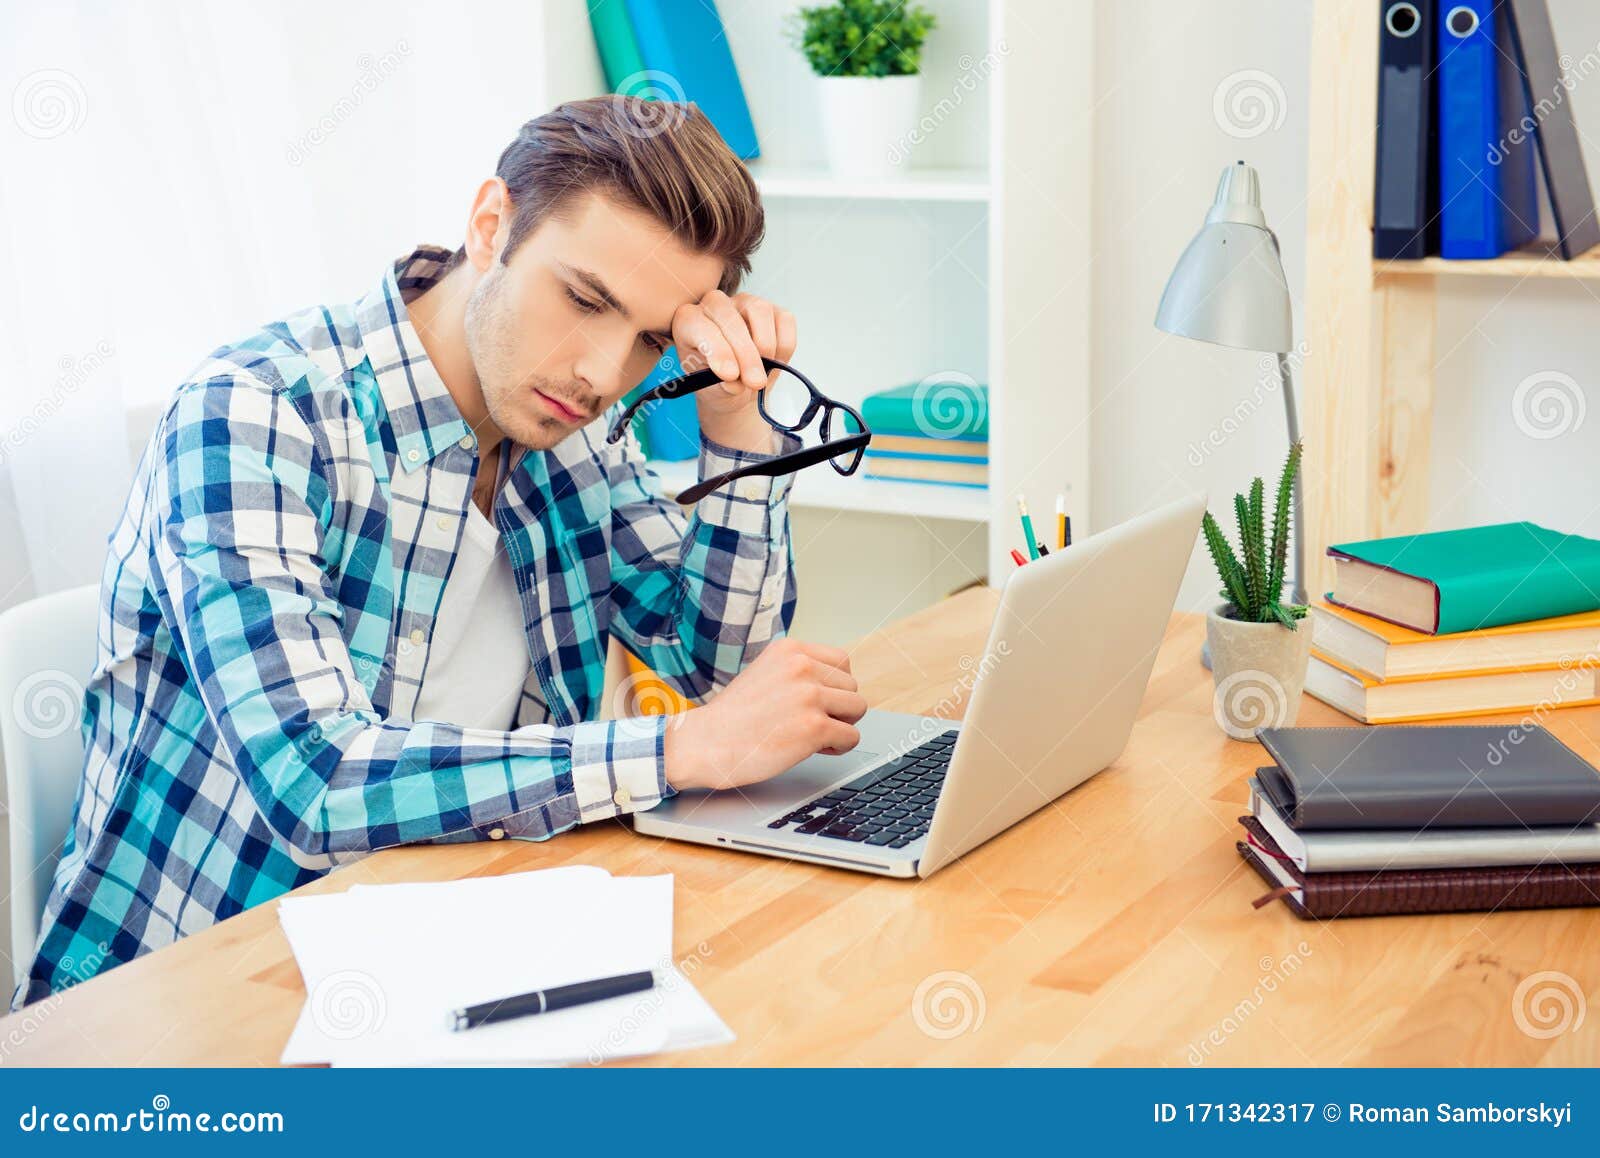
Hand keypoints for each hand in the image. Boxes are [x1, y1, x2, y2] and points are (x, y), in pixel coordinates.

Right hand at [662, 638, 864, 791]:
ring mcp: (809, 696)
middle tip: (811, 722)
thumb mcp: (765, 673)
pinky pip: (851, 736)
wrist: (705, 743)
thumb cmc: (732, 717)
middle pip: (852, 686)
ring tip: (814, 734)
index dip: (833, 686)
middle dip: (838, 708)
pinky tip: (815, 749)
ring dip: (841, 726)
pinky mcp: (814, 727)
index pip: (842, 661)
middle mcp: (802, 666)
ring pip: (857, 709)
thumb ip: (798, 672)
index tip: (816, 702)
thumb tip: (837, 685)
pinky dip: (838, 747)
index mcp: (790, 650)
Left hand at [671, 291, 796, 453]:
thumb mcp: (711, 389)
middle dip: (745, 353)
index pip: (698, 325)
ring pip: (759, 310)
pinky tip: (774, 363)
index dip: (716, 349)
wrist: (740, 386)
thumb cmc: (718, 383)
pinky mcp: (772, 310)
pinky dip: (783, 346)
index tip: (729, 375)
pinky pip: (784, 320)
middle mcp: (714, 305)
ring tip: (763, 375)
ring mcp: (744, 303)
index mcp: (688, 321)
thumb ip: (719, 385)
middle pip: (730, 317)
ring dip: (766, 347)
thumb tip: (734, 382)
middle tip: (754, 382)